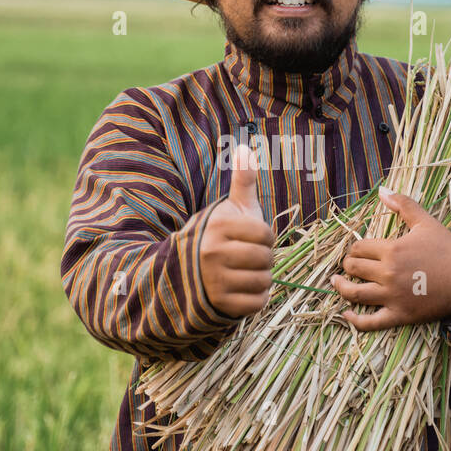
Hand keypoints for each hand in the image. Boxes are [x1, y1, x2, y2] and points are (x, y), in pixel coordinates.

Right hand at [198, 143, 274, 317]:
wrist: (184, 274)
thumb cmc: (216, 236)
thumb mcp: (229, 208)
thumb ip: (242, 181)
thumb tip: (246, 147)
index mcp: (219, 226)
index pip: (266, 234)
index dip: (265, 238)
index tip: (252, 239)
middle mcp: (213, 252)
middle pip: (266, 259)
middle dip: (263, 260)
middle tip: (249, 259)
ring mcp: (215, 280)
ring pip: (263, 282)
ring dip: (261, 280)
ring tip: (245, 273)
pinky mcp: (219, 303)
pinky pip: (256, 303)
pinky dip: (256, 299)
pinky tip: (243, 290)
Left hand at [329, 186, 450, 331]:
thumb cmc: (448, 250)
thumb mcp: (426, 222)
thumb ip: (403, 204)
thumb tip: (382, 190)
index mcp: (392, 250)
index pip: (359, 248)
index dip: (355, 249)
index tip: (358, 251)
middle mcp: (388, 274)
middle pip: (353, 269)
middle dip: (348, 265)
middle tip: (349, 266)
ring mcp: (392, 297)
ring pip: (355, 294)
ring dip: (341, 288)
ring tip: (337, 283)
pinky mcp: (400, 315)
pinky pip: (370, 322)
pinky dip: (354, 321)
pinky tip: (345, 315)